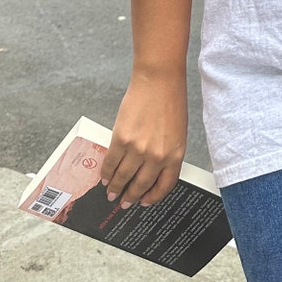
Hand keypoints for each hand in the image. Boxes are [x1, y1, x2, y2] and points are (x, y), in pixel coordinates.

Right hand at [100, 70, 187, 208]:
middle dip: (130, 197)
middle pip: (141, 185)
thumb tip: (151, 169)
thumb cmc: (171, 100)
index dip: (153, 197)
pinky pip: (111, 162)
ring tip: (111, 192)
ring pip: (123, 177)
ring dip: (115, 187)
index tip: (144, 202)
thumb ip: (167, 152)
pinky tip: (105, 176)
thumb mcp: (177, 132)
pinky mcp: (122, 139)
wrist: (159, 79)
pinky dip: (106, 172)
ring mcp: (138, 149)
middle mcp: (157, 156)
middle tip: (123, 202)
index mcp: (176, 155)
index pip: (164, 186)